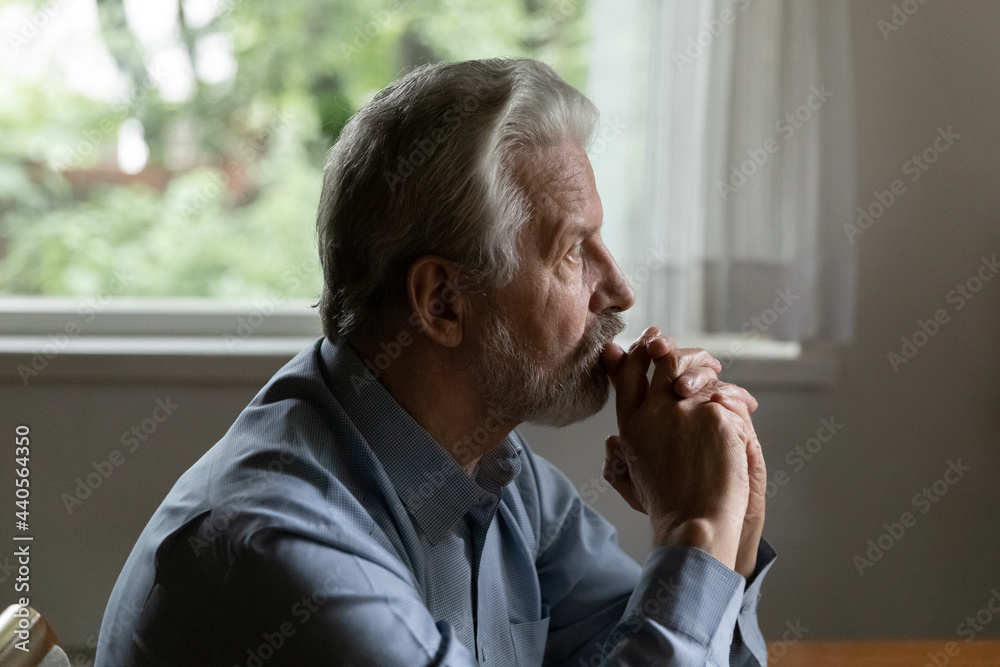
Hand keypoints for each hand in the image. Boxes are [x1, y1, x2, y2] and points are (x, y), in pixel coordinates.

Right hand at [600, 328, 759, 571]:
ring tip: (716, 368)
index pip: (627, 374)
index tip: (646, 343)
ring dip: (708, 369)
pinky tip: (745, 406)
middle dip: (671, 347)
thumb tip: (609, 440)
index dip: (635, 352)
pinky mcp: (716, 415)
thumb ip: (618, 459)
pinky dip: (736, 399)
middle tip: (678, 344)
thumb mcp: (631, 482)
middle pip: (662, 360)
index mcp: (630, 428)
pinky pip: (727, 394)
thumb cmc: (669, 511)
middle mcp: (652, 413)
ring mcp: (684, 410)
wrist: (695, 525)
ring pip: (698, 372)